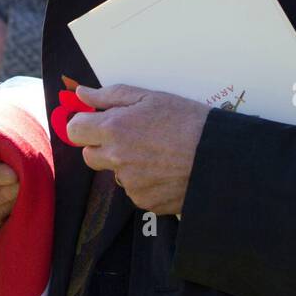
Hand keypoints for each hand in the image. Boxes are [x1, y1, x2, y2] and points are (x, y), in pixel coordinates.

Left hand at [67, 83, 209, 216]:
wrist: (219, 155)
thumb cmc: (187, 120)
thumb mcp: (150, 97)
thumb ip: (110, 96)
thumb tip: (81, 94)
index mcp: (115, 129)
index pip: (75, 131)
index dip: (85, 125)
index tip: (99, 123)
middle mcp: (117, 159)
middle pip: (90, 156)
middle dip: (103, 147)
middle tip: (132, 137)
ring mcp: (130, 184)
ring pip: (116, 174)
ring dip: (128, 165)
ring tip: (158, 154)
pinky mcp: (145, 202)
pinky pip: (135, 191)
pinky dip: (146, 182)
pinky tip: (166, 171)